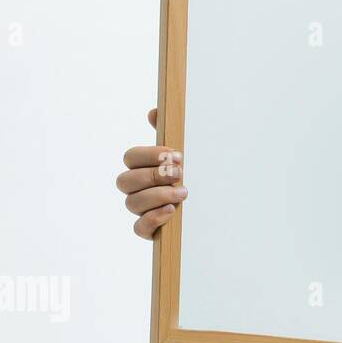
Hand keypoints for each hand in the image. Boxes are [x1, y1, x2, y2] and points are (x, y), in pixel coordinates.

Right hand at [115, 107, 186, 238]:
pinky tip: (171, 212)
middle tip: (179, 173)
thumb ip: (169, 130)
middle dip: (153, 175)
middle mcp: (137, 188)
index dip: (149, 155)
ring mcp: (142, 210)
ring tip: (183, 193)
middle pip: (125, 181)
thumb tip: (154, 112)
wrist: (216, 202)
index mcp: (143, 166)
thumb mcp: (187, 150)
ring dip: (157, 196)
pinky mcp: (150, 230)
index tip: (176, 154)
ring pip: (132, 203)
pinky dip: (153, 219)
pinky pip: (139, 228)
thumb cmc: (196, 172)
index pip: (130, 157)